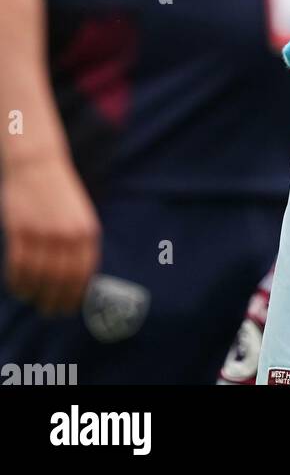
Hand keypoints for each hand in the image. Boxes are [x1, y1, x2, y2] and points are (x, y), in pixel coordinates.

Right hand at [1, 154, 100, 314]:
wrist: (38, 164)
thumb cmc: (59, 193)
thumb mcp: (80, 215)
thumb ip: (80, 244)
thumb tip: (78, 280)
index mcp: (87, 231)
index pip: (84, 275)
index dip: (75, 296)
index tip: (68, 308)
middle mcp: (67, 235)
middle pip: (61, 281)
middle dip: (54, 301)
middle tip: (48, 310)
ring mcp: (43, 233)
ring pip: (38, 277)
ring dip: (34, 293)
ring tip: (31, 298)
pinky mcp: (20, 230)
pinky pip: (18, 266)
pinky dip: (17, 282)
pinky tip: (17, 286)